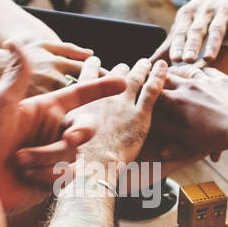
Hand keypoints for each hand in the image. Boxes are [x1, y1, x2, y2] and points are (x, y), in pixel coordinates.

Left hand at [0, 42, 125, 213]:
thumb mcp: (0, 103)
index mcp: (46, 108)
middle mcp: (54, 129)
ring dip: (46, 157)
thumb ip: (17, 74)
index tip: (122, 81)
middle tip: (70, 137)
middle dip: (81, 131)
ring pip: (73, 152)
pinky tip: (25, 176)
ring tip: (18, 161)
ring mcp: (55, 154)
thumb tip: (12, 41)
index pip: (80, 94)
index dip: (101, 87)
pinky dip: (46, 174)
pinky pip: (67, 173)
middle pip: (86, 126)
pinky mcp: (54, 178)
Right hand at [66, 56, 168, 173]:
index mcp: (84, 100)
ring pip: (135, 79)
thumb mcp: (64, 133)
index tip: (94, 61)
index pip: (87, 76)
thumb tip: (68, 121)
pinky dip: (158, 76)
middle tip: (124, 68)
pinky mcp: (140, 115)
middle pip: (113, 77)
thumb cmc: (76, 156)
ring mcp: (123, 104)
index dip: (92, 66)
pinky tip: (163, 67)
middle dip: (119, 71)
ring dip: (141, 68)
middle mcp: (104, 98)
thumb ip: (69, 121)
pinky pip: (152, 90)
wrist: (94, 165)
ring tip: (145, 62)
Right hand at [152, 64, 227, 158]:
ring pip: (186, 69)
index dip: (143, 89)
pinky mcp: (221, 78)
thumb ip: (167, 134)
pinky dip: (199, 70)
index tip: (137, 88)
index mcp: (177, 101)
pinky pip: (206, 69)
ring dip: (176, 70)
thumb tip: (149, 132)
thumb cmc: (216, 136)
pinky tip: (198, 71)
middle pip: (166, 76)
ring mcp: (206, 80)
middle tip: (149, 75)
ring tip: (170, 70)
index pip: (153, 92)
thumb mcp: (188, 139)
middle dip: (157, 76)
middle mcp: (189, 86)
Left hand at [158, 0, 227, 63]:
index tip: (172, 60)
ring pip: (217, 27)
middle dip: (191, 45)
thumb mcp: (186, 20)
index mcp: (188, 14)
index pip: (181, 32)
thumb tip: (149, 63)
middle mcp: (204, 11)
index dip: (177, 45)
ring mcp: (223, 9)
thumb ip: (170, 42)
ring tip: (209, 58)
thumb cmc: (204, 8)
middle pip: (196, 30)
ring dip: (213, 43)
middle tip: (187, 60)